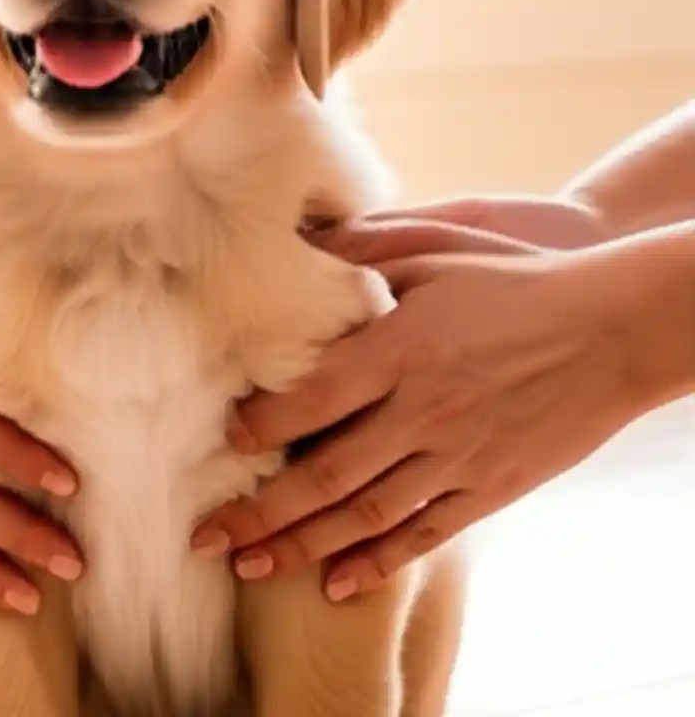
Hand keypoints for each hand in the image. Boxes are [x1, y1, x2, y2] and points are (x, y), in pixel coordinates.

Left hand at [193, 200, 689, 601]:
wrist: (618, 326)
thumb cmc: (521, 281)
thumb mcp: (441, 248)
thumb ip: (365, 252)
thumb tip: (296, 240)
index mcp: (403, 350)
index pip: (312, 399)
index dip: (260, 426)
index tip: (223, 441)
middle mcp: (423, 411)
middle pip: (325, 473)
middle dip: (259, 511)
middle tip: (206, 537)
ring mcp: (458, 456)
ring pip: (366, 514)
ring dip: (303, 545)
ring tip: (251, 567)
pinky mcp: (490, 487)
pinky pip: (426, 534)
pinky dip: (380, 563)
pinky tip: (336, 583)